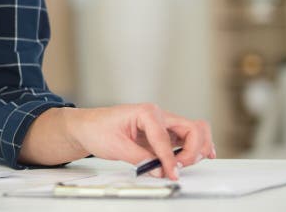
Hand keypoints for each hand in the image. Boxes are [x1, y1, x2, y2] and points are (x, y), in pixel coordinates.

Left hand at [67, 104, 215, 179]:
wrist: (87, 126)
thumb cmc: (98, 129)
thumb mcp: (116, 146)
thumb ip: (140, 159)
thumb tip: (160, 170)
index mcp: (146, 112)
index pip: (165, 138)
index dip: (169, 159)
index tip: (171, 174)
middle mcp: (158, 115)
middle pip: (193, 128)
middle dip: (193, 150)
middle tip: (180, 167)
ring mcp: (163, 124)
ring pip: (195, 132)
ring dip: (198, 149)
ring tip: (186, 165)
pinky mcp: (163, 134)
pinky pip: (187, 139)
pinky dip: (196, 148)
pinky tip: (198, 158)